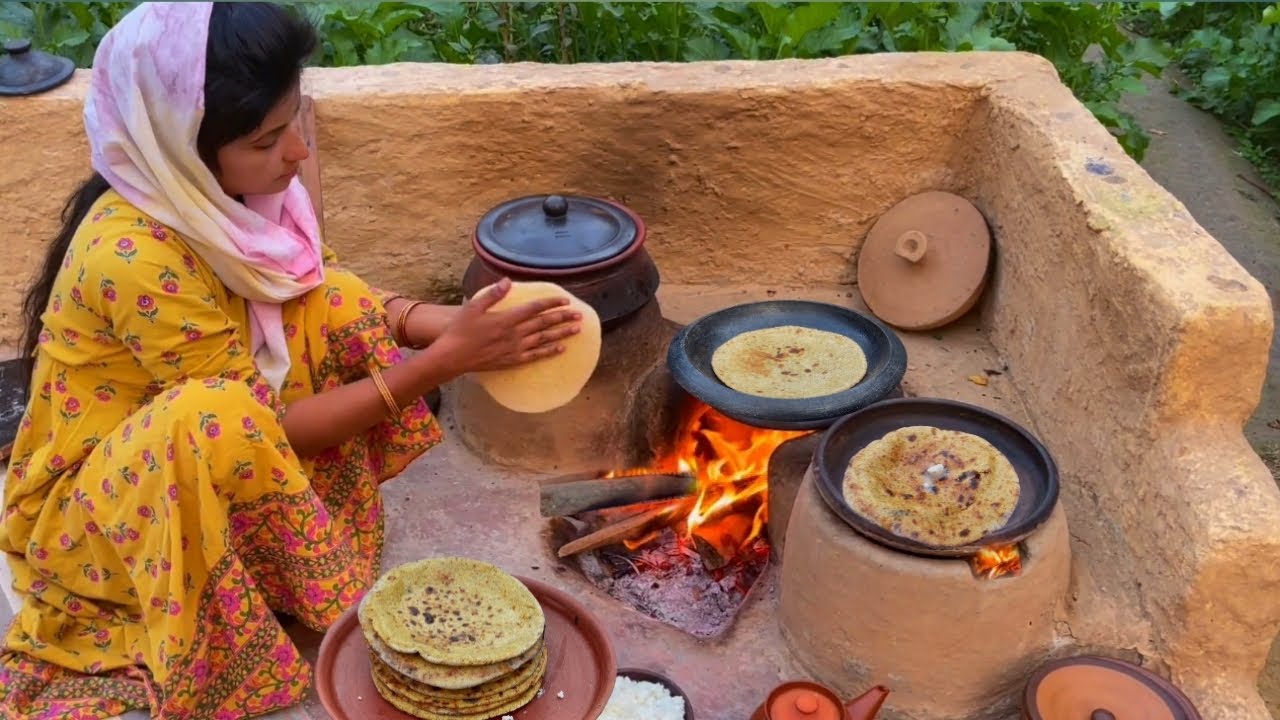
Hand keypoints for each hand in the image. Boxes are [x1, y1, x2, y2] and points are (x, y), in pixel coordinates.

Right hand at [431, 278, 581, 374]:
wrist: (453, 356)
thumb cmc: (460, 330)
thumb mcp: (473, 307)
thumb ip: (493, 294)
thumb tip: (508, 281)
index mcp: (506, 318)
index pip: (535, 308)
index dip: (551, 303)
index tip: (565, 300)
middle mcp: (514, 334)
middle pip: (544, 323)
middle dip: (563, 318)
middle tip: (580, 315)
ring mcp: (515, 348)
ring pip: (544, 339)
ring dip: (562, 333)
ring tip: (577, 329)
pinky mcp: (513, 360)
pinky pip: (536, 355)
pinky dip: (550, 351)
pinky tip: (561, 348)